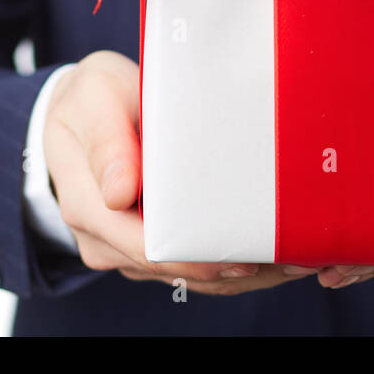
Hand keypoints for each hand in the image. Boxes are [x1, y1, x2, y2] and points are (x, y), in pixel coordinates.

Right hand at [44, 50, 297, 294]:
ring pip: (187, 275)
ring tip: (296, 262)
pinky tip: (272, 257)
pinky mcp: (146, 245)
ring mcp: (126, 247)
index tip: (245, 254)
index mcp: (87, 205)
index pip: (145, 245)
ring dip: (240, 272)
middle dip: (233, 267)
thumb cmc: (91, 99)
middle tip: (293, 259)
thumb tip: (120, 194)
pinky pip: (189, 266)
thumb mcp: (93, 98)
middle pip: (174, 267)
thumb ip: (106, 141)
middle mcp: (105, 239)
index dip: (196, 254)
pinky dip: (230, 264)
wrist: (78, 112)